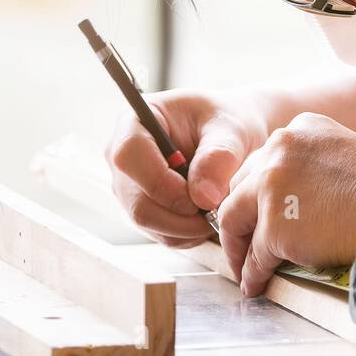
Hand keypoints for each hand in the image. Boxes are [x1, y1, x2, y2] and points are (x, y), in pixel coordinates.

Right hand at [107, 88, 270, 247]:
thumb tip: (204, 197)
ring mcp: (130, 188)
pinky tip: (210, 215)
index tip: (200, 197)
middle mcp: (124, 159)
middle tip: (218, 210)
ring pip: (148, 222)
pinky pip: (161, 234)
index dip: (161, 183)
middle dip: (181, 216)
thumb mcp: (231, 129)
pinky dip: (190, 234)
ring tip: (219, 208)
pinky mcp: (145, 209)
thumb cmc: (226, 121)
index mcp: (135, 123)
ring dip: (188, 227)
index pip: (128, 156)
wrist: (230, 135)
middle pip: (137, 202)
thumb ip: (219, 156)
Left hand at [217, 112, 355, 295]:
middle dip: (239, 216)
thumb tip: (294, 199)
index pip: (261, 162)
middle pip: (240, 187)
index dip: (256, 190)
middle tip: (242, 238)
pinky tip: (256, 283)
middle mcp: (277, 151)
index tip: (256, 209)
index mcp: (297, 130)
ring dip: (236, 247)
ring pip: (236, 220)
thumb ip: (311, 165)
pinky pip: (256, 256)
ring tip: (242, 266)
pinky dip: (252, 273)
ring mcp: (272, 189)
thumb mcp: (343, 154)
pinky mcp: (275, 228)